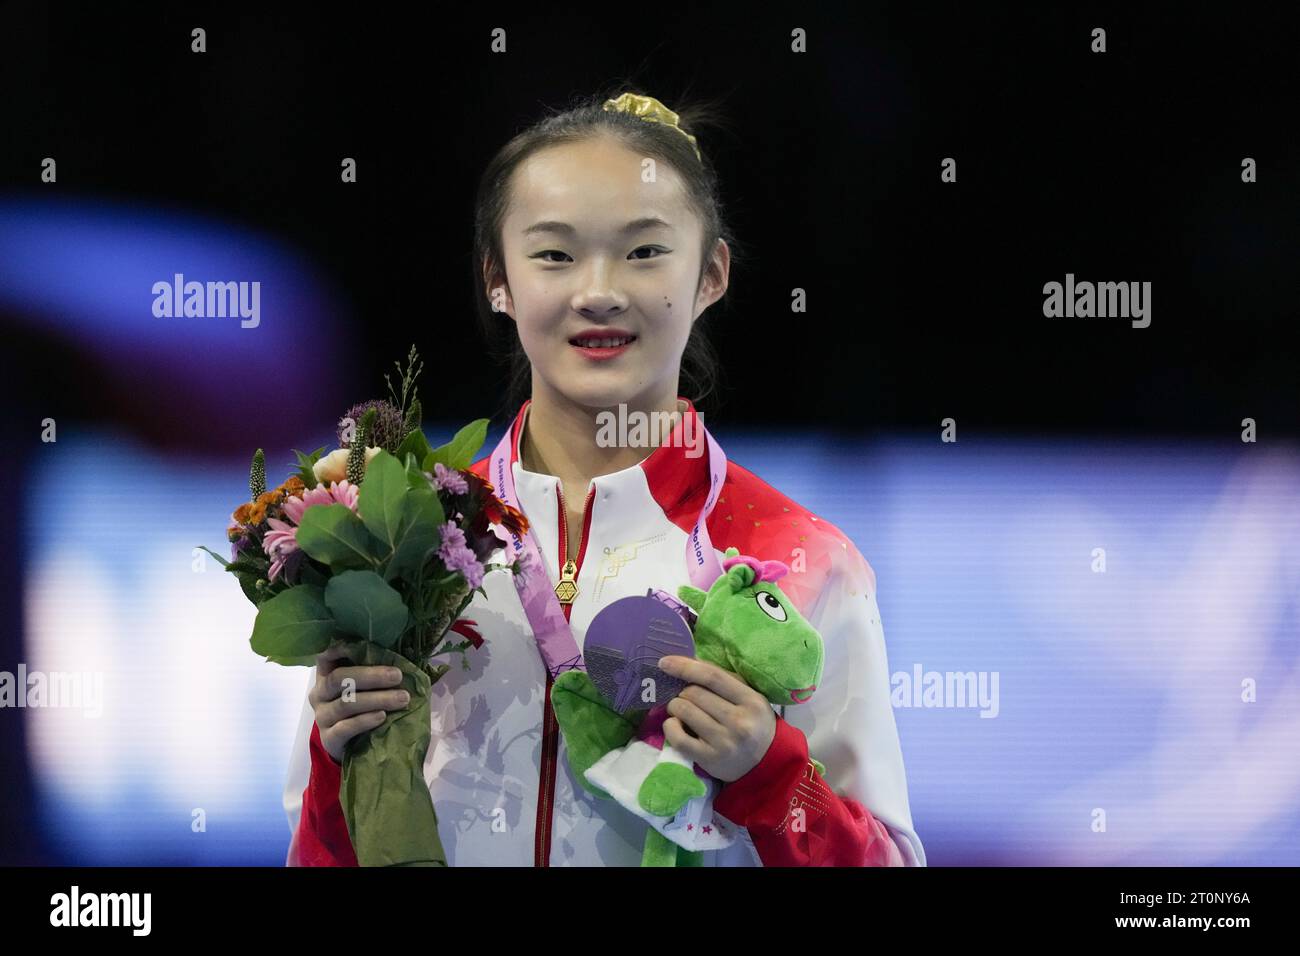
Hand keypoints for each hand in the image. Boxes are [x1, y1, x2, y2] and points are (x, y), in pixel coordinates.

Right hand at [309, 643, 409, 762]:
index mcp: (326, 675)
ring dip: (377, 699)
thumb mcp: (363, 687)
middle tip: (398, 676)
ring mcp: (322, 717)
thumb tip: (403, 655)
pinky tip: (382, 716)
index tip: (367, 643)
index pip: (327, 656)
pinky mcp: (329, 738)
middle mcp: (320, 693)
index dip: (342, 648)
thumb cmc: (361, 708)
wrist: (351, 747)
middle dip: (371, 676)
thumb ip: (372, 671)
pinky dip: (365, 720)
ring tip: (402, 699)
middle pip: (339, 678)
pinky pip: (345, 727)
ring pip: (346, 704)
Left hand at [657, 655, 776, 782]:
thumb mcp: (749, 697)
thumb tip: (690, 661)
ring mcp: (724, 742)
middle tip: (684, 696)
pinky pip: (678, 738)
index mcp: (751, 700)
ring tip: (680, 710)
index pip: (712, 677)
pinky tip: (674, 724)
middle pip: (694, 693)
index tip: (665, 662)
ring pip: (684, 711)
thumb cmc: (753, 722)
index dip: (685, 666)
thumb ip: (724, 679)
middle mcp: (739, 721)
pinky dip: (670, 727)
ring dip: (675, 706)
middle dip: (682, 691)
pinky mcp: (709, 759)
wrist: (766, 762)